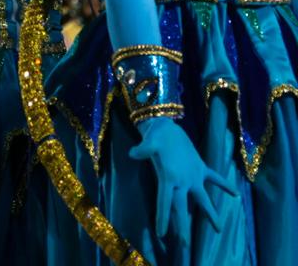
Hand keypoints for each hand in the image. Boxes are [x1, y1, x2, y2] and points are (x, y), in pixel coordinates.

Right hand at [128, 117, 237, 241]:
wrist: (163, 125)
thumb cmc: (156, 134)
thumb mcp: (150, 141)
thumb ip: (144, 149)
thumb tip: (134, 153)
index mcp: (169, 179)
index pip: (164, 203)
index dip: (163, 217)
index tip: (161, 234)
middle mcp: (180, 182)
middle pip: (181, 208)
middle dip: (183, 226)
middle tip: (185, 245)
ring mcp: (191, 176)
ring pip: (202, 199)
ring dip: (210, 214)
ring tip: (219, 230)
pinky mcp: (199, 167)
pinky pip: (214, 178)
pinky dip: (224, 185)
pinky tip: (235, 194)